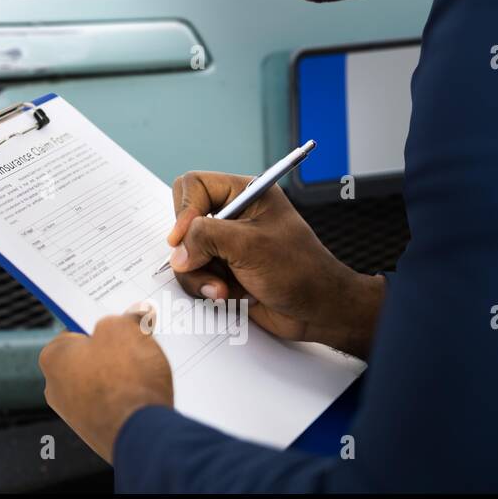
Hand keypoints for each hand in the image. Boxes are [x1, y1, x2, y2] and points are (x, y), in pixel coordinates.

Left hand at [39, 309, 172, 462]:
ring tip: (144, 371)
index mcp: (53, 357)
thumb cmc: (125, 378)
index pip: (74, 330)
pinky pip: (111, 407)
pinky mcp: (96, 433)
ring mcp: (75, 415)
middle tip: (136, 344)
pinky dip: (125, 400)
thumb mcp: (127, 329)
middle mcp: (56, 388)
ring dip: (121, 377)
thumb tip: (137, 315)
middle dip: (111, 351)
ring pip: (101, 384)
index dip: (100, 323)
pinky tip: (143, 395)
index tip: (119, 322)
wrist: (141, 433)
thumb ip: (128, 318)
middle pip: (88, 358)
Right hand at [167, 171, 384, 358]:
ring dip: (199, 274)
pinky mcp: (223, 270)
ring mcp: (226, 245)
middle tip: (204, 262)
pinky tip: (228, 295)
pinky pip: (194, 274)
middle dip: (190, 247)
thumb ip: (206, 237)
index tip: (182, 238)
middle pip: (184, 220)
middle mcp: (233, 216)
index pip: (195, 186)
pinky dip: (205, 287)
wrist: (319, 312)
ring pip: (185, 252)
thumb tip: (178, 251)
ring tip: (223, 288)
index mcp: (246, 193)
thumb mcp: (250, 246)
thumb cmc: (300, 272)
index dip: (184, 210)